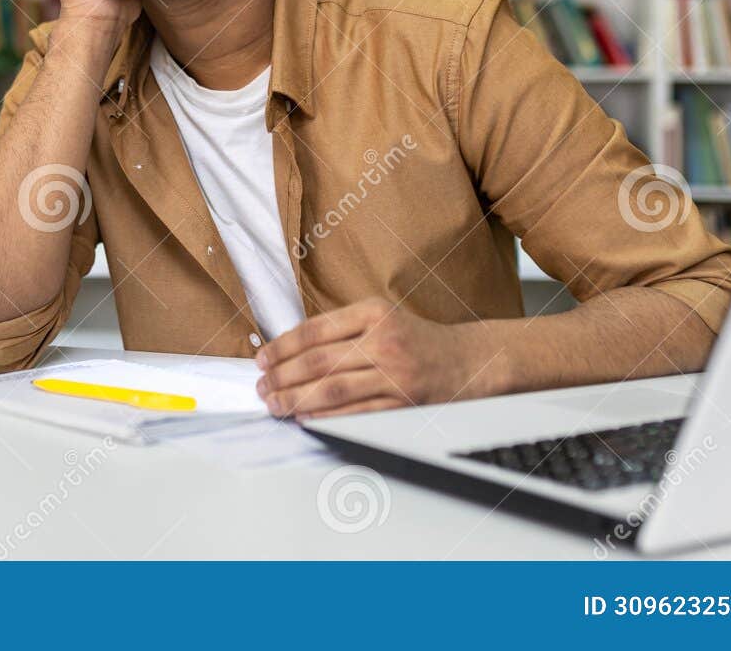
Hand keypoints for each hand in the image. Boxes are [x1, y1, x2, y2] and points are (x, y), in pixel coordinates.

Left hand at [253, 298, 505, 418]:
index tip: (263, 359)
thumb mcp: (382, 316)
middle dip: (282, 376)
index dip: (282, 347)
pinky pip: (355, 413)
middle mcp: (384, 340)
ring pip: (333, 389)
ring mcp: (395, 374)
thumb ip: (342, 327)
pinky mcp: (402, 403)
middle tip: (262, 386)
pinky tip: (305, 417)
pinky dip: (325, 417)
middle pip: (319, 361)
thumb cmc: (416, 339)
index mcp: (374, 312)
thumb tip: (290, 350)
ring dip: (296, 399)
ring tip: (275, 404)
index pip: (315, 330)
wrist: (468, 360)